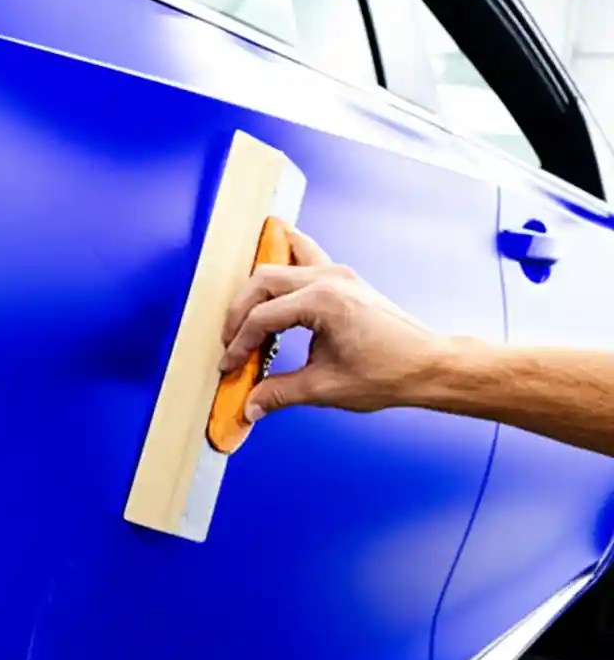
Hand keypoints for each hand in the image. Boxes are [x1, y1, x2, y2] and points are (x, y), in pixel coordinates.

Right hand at [219, 229, 448, 421]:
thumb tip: (250, 404)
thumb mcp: (325, 388)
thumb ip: (279, 392)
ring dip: (256, 285)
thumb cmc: (389, 373)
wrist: (429, 366)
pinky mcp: (344, 277)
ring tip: (240, 307)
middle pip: (262, 282)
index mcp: (323, 302)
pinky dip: (284, 257)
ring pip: (280, 262)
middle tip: (231, 342)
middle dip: (239, 313)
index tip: (229, 365)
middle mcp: (329, 279)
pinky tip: (273, 265)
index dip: (239, 344)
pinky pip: (305, 255)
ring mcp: (338, 273)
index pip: (263, 318)